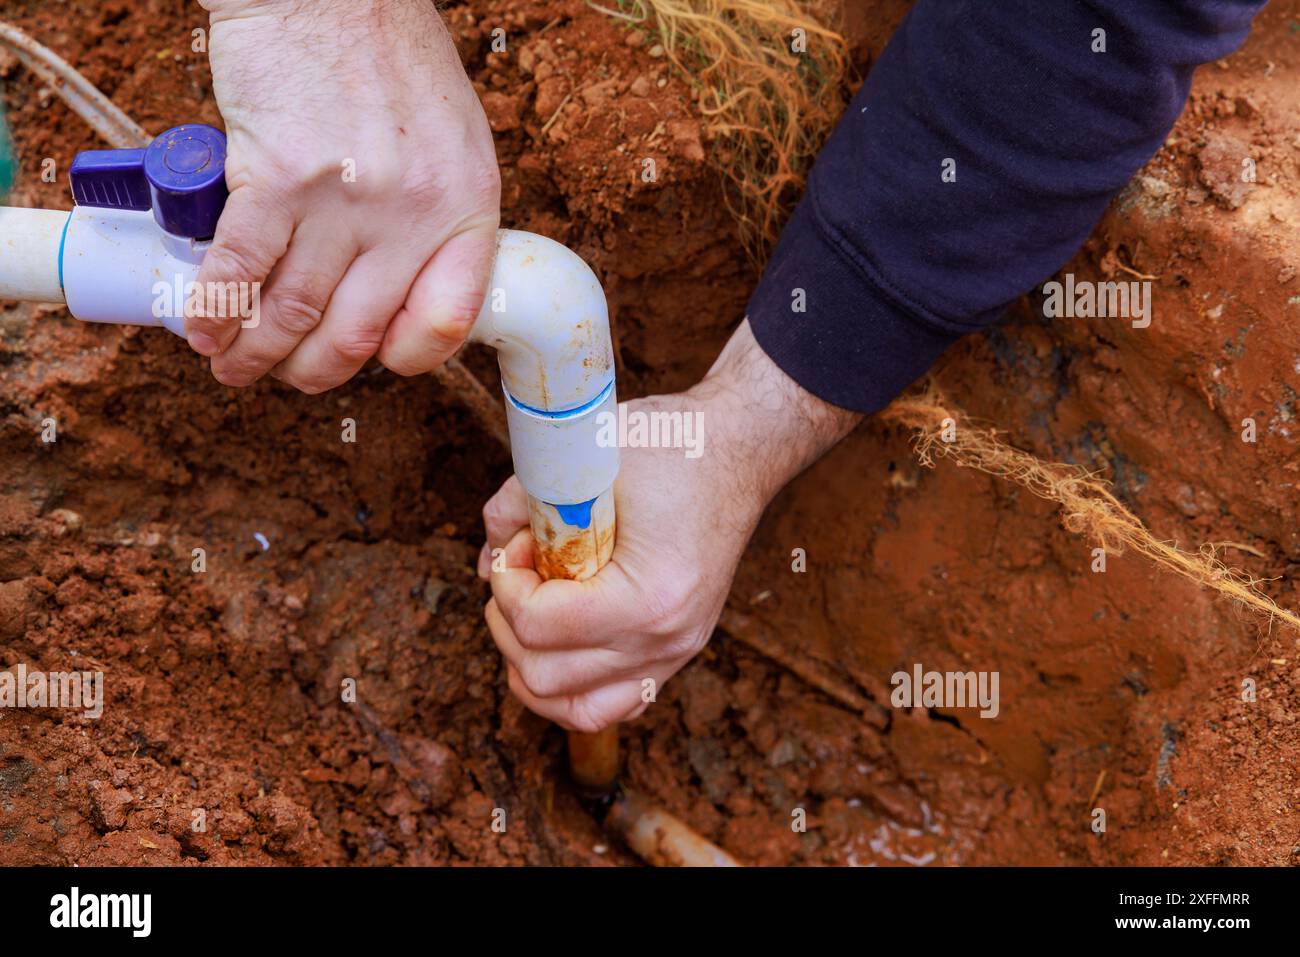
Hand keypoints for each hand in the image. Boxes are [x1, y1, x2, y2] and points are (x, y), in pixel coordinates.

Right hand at [189, 0, 499, 391]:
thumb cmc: (386, 57)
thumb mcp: (451, 141)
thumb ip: (435, 214)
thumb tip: (396, 284)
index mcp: (465, 208)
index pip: (446, 321)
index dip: (402, 358)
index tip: (372, 360)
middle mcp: (412, 214)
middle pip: (355, 334)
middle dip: (310, 371)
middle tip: (284, 375)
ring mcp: (344, 201)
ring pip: (291, 313)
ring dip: (253, 352)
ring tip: (233, 366)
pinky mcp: (276, 179)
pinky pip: (240, 270)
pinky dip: (215, 310)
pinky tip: (204, 329)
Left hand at [477, 321, 860, 732]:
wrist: (736, 454)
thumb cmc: (669, 448)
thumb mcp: (585, 460)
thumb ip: (519, 502)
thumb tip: (489, 558)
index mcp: (649, 596)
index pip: (538, 626)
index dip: (506, 584)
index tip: (517, 544)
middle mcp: (666, 640)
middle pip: (544, 676)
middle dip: (509, 622)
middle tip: (521, 571)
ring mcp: (675, 654)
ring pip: (574, 709)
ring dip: (531, 665)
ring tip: (530, 611)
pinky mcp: (676, 654)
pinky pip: (612, 705)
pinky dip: (571, 686)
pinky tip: (558, 642)